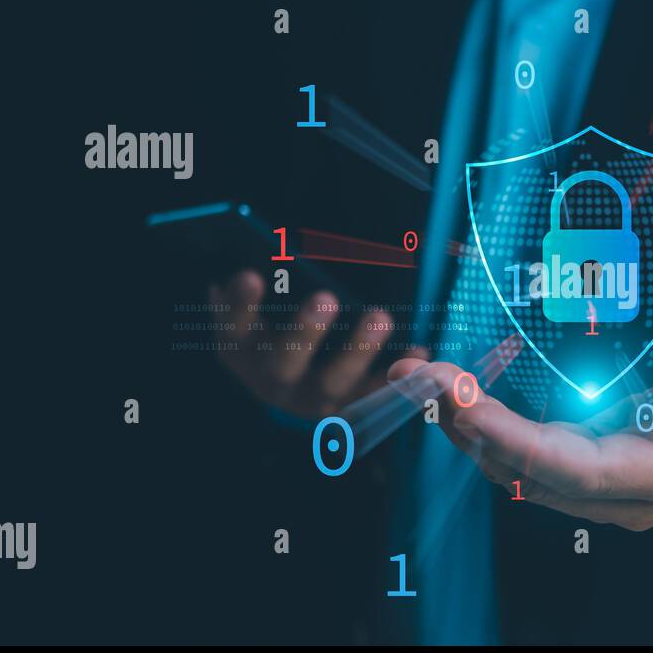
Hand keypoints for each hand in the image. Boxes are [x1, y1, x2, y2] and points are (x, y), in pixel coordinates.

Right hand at [210, 270, 415, 418]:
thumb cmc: (279, 320)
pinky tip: (419, 349)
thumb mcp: (266, 304)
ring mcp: (310, 399)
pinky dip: (399, 374)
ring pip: (331, 383)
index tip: (250, 275)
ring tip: (379, 317)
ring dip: (358, 350)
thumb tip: (283, 244)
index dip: (239, 303)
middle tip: (325, 298)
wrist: (292, 378)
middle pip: (283, 362)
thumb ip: (272, 280)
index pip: (232, 324)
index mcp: (241, 347)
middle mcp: (271, 379)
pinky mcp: (348, 408)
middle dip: (304, 331)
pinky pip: (375, 395)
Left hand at [387, 318, 652, 530]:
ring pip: (516, 472)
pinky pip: (520, 459)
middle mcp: (626, 495)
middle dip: (470, 427)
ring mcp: (600, 491)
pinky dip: (482, 426)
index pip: (581, 472)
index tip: (463, 403)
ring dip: (464, 427)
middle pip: (532, 475)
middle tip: (421, 375)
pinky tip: (453, 389)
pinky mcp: (582, 474)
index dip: (518, 443)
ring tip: (421, 376)